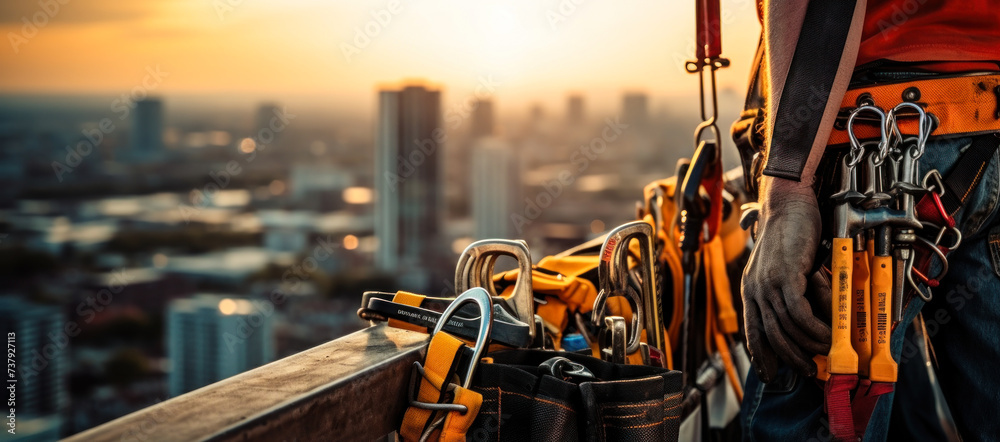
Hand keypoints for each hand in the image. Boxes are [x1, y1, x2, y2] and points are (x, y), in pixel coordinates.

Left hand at [742, 177, 831, 381]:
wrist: (788, 204)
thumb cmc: (791, 233)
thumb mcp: (788, 269)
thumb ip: (794, 293)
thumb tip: (813, 320)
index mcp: (750, 289)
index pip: (752, 331)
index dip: (761, 356)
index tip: (770, 374)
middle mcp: (754, 289)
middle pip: (770, 336)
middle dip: (790, 358)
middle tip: (810, 370)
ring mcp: (766, 284)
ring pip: (786, 328)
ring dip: (809, 345)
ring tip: (827, 353)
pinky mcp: (783, 277)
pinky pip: (799, 314)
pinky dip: (815, 329)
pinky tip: (828, 336)